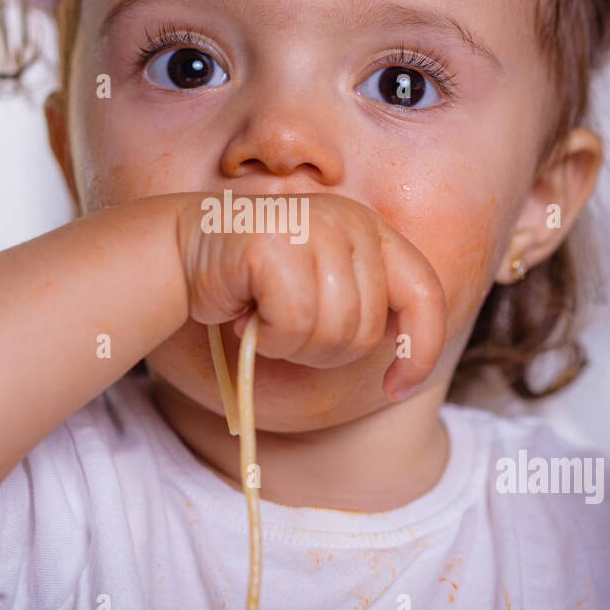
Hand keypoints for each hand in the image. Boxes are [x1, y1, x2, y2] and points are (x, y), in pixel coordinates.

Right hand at [175, 191, 446, 400]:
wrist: (183, 251)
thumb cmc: (256, 282)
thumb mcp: (324, 288)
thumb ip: (365, 305)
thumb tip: (408, 358)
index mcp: (371, 230)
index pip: (426, 293)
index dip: (420, 349)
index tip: (397, 388)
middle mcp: (350, 221)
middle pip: (367, 329)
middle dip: (324, 350)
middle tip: (285, 328)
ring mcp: (314, 227)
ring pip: (333, 331)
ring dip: (292, 344)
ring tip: (264, 317)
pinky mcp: (275, 243)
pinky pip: (294, 323)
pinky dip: (267, 336)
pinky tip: (246, 313)